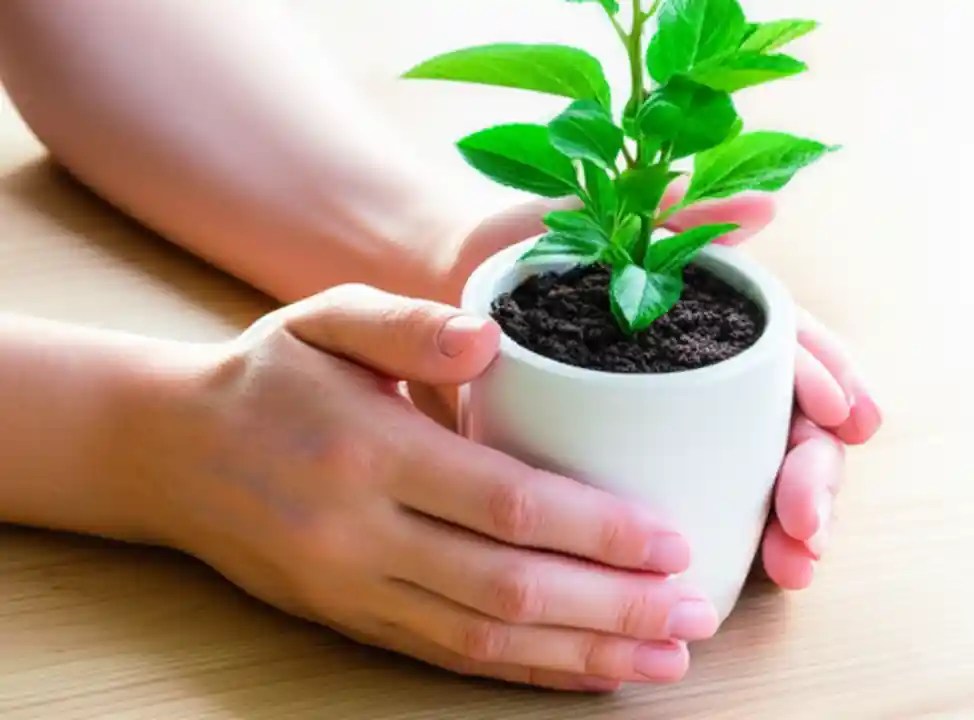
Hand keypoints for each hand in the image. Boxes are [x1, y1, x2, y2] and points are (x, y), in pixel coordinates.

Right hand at [151, 285, 721, 691]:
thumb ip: (408, 322)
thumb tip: (490, 338)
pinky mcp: (350, 620)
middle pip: (508, 586)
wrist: (167, 452)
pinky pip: (449, 657)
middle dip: (614, 608)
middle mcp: (362, 532)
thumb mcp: (326, 316)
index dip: (596, 530)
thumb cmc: (267, 374)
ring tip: (666, 660)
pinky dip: (525, 671)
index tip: (671, 540)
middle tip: (697, 615)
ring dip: (584, 655)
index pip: (505, 503)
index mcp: (370, 449)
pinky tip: (586, 673)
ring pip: (485, 637)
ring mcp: (354, 588)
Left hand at [437, 187, 882, 590]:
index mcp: (720, 311)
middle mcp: (719, 367)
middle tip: (810, 520)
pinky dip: (746, 534)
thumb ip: (677, 212)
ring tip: (797, 562)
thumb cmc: (536, 246)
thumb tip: (767, 206)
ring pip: (770, 469)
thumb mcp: (601, 217)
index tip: (847, 419)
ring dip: (797, 518)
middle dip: (816, 472)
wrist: (459, 287)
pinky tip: (761, 569)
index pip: (797, 347)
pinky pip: (719, 499)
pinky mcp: (659, 457)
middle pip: (797, 420)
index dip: (830, 381)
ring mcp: (694, 415)